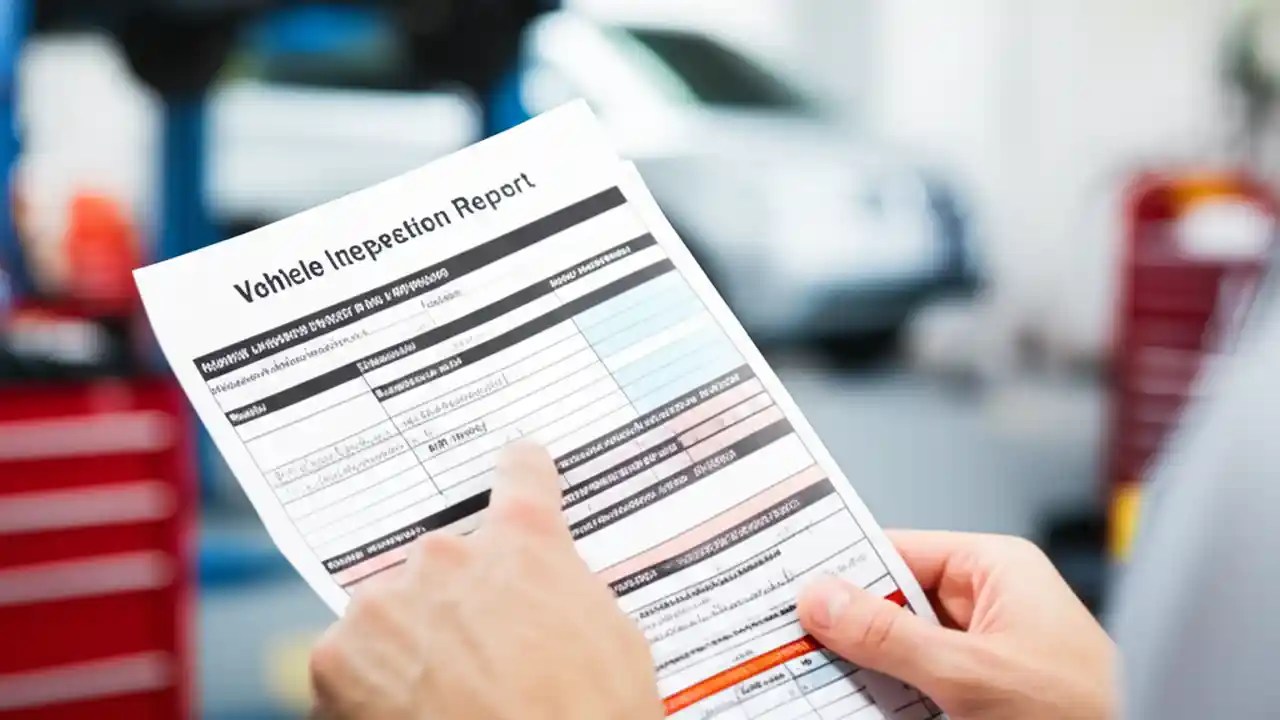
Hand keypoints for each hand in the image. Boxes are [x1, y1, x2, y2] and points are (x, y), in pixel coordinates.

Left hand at [310, 441, 663, 719]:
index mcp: (525, 543)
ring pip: (391, 612)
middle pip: (444, 562)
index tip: (515, 464)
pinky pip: (349, 662)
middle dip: (457, 601)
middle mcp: (448, 556)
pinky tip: (404, 716)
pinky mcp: (338, 658)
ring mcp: (387, 604)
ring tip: (440, 698)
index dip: (520, 472)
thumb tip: (549, 602)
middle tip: (481, 655)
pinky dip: (367, 689)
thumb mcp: (614, 641)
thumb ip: (567, 594)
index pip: (520, 475)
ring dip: (408, 642)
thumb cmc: (589, 717)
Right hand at [797, 531, 1114, 719]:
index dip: (840, 568)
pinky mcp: (982, 689)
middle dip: (845, 624)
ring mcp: (985, 648)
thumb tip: (821, 598)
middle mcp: (989, 600)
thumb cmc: (1083, 711)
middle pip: (892, 602)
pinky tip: (853, 699)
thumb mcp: (972, 672)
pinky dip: (887, 694)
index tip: (785, 582)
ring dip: (863, 665)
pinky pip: (918, 682)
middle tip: (786, 635)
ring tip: (808, 669)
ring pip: (901, 648)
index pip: (897, 550)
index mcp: (996, 568)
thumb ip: (891, 637)